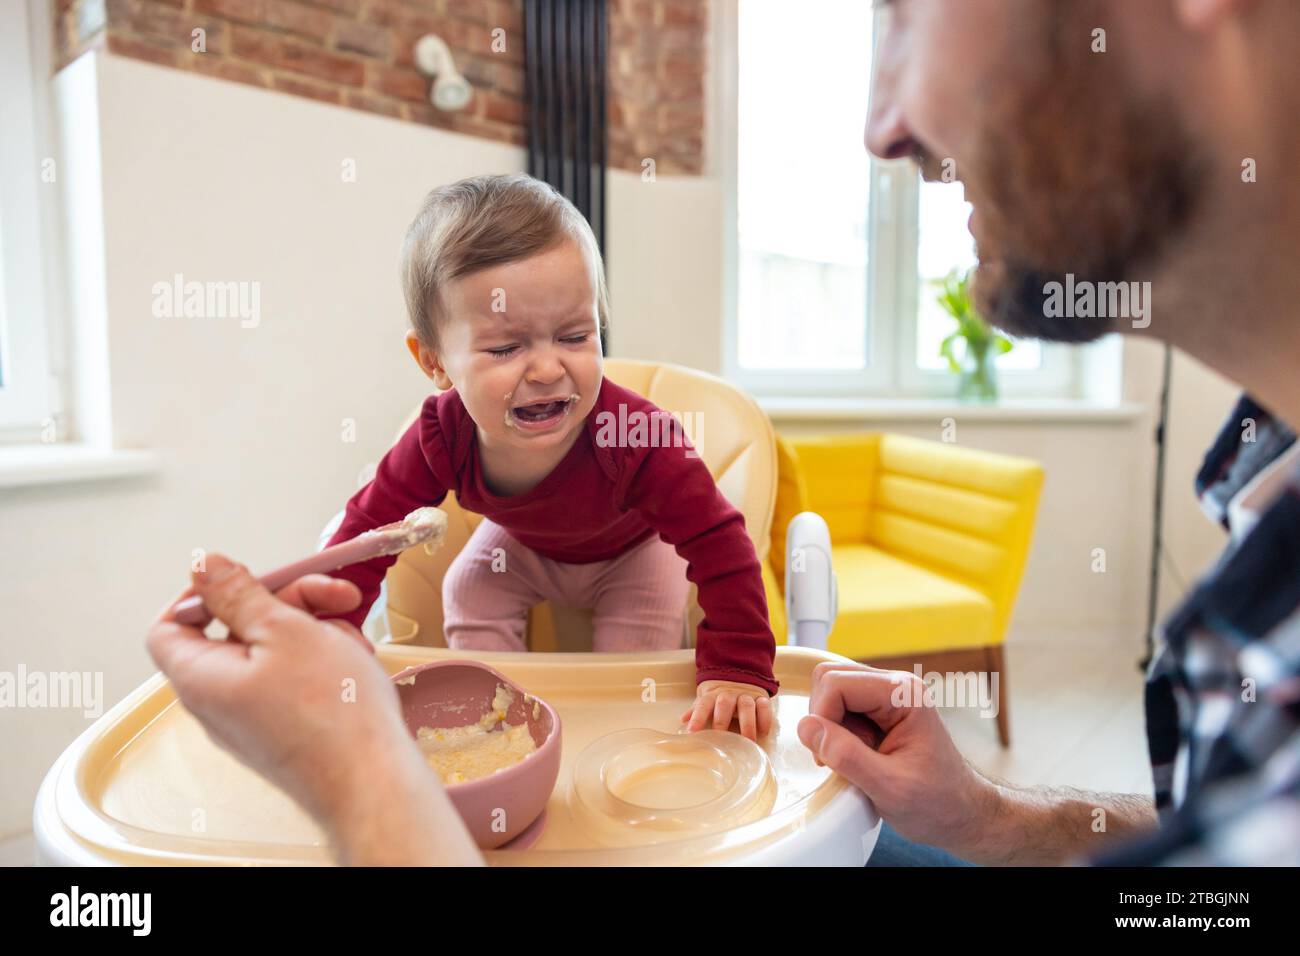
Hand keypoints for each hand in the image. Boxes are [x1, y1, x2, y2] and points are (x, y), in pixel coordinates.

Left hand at [146, 554, 481, 864]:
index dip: (203, 595)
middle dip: (289, 603)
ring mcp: (255, 718)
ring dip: (317, 631)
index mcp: (201, 677)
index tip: (248, 578)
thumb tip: (203, 566)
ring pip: (276, 651)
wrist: (374, 781)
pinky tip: (358, 663)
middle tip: (336, 595)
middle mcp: (220, 701)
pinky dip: (326, 661)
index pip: (171, 625)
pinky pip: (296, 679)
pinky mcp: (288, 728)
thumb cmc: (329, 711)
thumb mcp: (285, 631)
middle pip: (237, 629)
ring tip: (354, 640)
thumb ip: (239, 594)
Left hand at [680, 679, 773, 740]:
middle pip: (725, 704)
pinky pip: (765, 706)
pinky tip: (763, 732)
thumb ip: (696, 710)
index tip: (691, 733)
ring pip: (747, 706)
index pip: (703, 705)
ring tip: (749, 740)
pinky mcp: (761, 698)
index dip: (696, 718)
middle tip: (722, 738)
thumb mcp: (707, 698)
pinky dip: (765, 719)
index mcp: (713, 695)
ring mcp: (746, 695)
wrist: (740, 674)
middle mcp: (729, 694)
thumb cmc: (720, 694)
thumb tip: (682, 720)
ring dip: (748, 723)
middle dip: (722, 721)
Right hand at [796, 661, 997, 855]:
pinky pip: (841, 707)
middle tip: (837, 756)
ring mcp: (886, 696)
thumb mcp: (890, 787)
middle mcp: (895, 686)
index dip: (822, 717)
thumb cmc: (938, 802)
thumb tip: (806, 727)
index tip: (828, 756)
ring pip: (831, 691)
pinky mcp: (879, 710)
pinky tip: (856, 756)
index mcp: (903, 694)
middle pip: (830, 678)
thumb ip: (846, 756)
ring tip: (852, 758)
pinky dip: (837, 732)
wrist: (962, 813)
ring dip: (829, 726)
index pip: (836, 683)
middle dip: (823, 718)